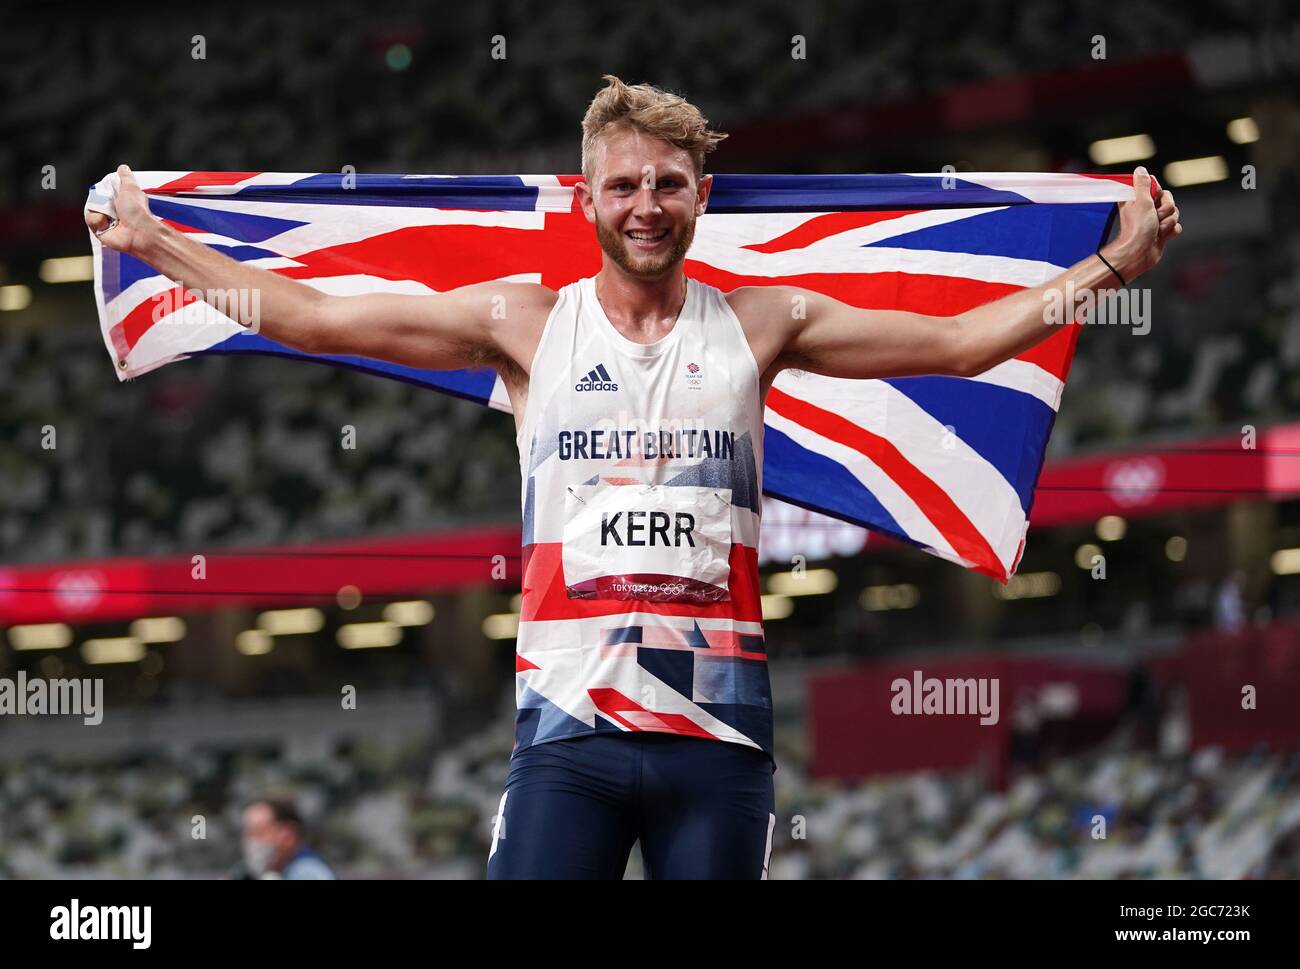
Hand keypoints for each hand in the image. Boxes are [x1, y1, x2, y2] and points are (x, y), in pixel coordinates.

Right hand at [85, 164, 156, 254]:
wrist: (138, 232)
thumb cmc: (137, 211)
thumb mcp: (131, 187)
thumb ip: (125, 176)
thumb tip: (122, 167)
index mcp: (120, 200)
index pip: (102, 191)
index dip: (102, 190)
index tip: (107, 191)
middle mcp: (113, 211)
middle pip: (94, 199)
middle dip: (100, 200)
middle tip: (112, 205)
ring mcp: (106, 221)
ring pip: (90, 209)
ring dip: (99, 212)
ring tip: (112, 217)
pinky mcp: (100, 231)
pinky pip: (90, 220)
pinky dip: (97, 221)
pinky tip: (107, 225)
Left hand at [1104, 166, 1181, 280]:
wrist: (1140, 253)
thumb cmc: (1137, 228)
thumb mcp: (1141, 201)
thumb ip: (1142, 184)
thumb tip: (1140, 170)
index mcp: (1137, 200)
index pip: (1156, 187)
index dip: (1157, 193)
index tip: (1152, 199)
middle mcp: (1146, 210)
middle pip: (1169, 200)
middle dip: (1166, 209)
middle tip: (1155, 217)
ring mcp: (1155, 221)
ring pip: (1174, 213)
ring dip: (1168, 222)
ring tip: (1157, 230)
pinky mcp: (1162, 232)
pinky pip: (1177, 226)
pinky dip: (1171, 232)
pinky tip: (1161, 237)